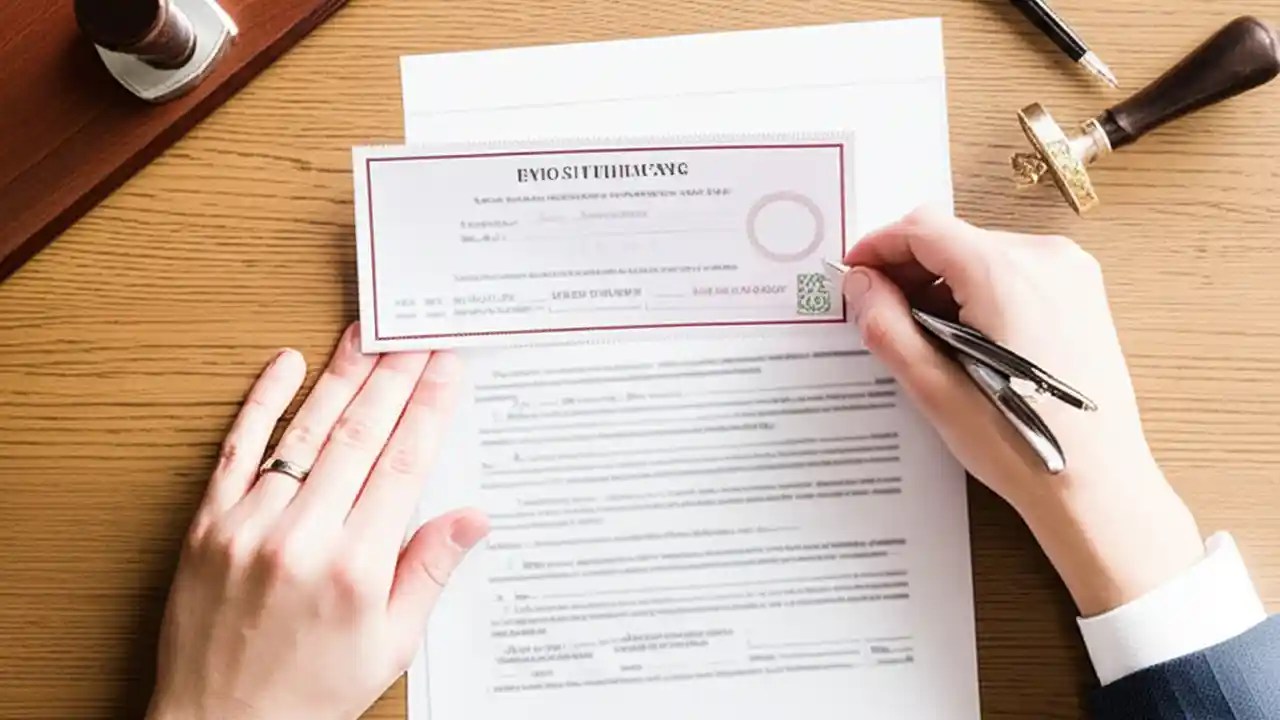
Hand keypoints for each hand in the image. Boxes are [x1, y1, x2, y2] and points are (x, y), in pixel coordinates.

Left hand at [148, 324, 488, 719]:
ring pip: (304, 432)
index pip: (405, 463)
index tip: (448, 367)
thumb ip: (428, 571)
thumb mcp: (390, 645)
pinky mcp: (208, 526)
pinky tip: (285, 365)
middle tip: (416, 334)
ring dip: (340, 377)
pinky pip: (237, 450)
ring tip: (365, 335)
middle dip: (395, 375)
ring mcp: (250, 526)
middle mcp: (303, 536)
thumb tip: (474, 518)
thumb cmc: (309, 694)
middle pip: (360, 434)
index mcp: (356, 567)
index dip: (431, 406)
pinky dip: (261, 403)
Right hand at [842, 208, 1202, 616]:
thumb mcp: (932, 386)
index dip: (878, 245)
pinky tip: (965, 339)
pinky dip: (978, 292)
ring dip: (943, 283)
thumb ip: (886, 323)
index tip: (853, 273)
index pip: (923, 228)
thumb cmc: (1020, 441)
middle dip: (908, 269)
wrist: (1097, 484)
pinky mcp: (1082, 292)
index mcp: (1004, 273)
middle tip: (879, 313)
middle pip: (952, 238)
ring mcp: (1070, 273)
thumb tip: (860, 283)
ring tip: (923, 336)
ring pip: (981, 254)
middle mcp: (1043, 258)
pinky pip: (1013, 272)